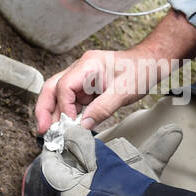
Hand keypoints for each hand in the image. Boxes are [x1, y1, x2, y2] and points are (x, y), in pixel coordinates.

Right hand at [32, 9, 195, 133]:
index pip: (64, 86)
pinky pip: (72, 100)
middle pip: (52, 87)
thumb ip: (103, 108)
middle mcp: (81, 69)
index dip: (63, 107)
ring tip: (51, 133)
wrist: (152, 63)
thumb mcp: (124, 91)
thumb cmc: (141, 70)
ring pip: (59, 95)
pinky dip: (67, 113)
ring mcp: (83, 78)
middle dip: (45, 109)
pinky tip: (66, 126)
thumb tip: (83, 125)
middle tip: (43, 130)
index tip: (69, 125)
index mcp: (87, 65)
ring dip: (53, 113)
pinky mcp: (87, 87)